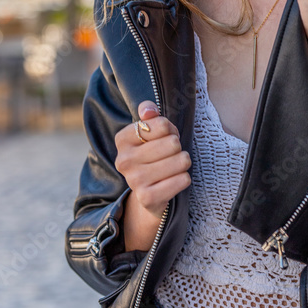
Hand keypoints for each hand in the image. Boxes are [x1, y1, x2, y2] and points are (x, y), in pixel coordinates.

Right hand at [114, 101, 191, 248]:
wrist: (149, 192)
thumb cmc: (154, 154)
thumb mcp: (152, 131)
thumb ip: (150, 114)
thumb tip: (148, 110)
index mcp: (122, 139)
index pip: (161, 124)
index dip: (170, 130)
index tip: (163, 138)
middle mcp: (123, 160)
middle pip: (173, 143)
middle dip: (178, 147)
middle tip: (170, 154)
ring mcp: (134, 180)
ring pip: (181, 161)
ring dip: (183, 163)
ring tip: (172, 167)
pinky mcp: (147, 197)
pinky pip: (183, 179)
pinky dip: (184, 179)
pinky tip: (173, 180)